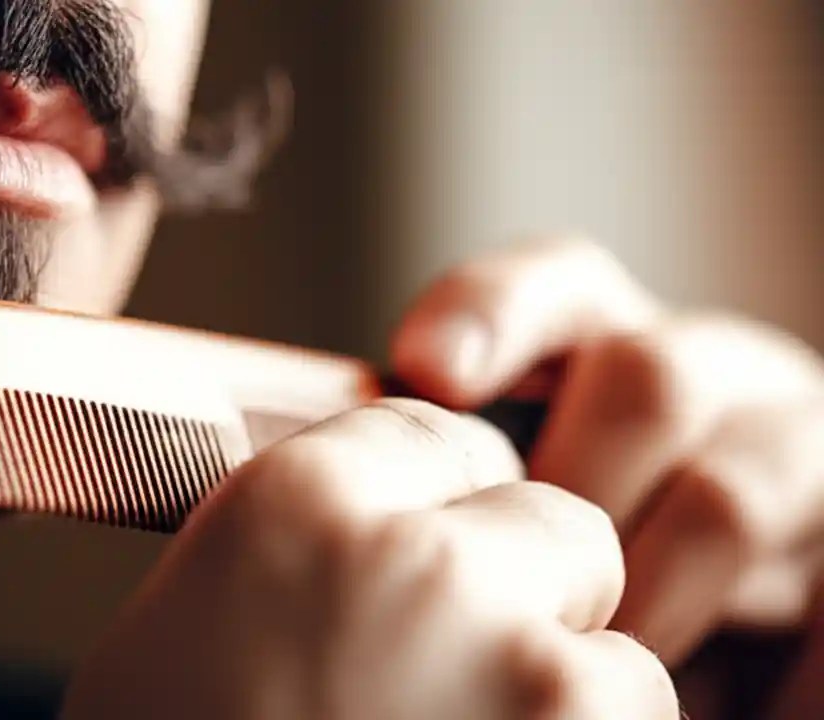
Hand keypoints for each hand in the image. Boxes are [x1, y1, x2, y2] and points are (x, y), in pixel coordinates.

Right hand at [63, 400, 676, 718]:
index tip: (436, 544)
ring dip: (560, 701)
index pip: (433, 435)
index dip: (441, 500)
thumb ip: (283, 549)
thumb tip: (359, 523)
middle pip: (550, 524)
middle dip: (523, 592)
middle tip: (451, 675)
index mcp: (291, 512)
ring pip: (611, 648)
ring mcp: (526, 673)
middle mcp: (419, 565)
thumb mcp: (172, 638)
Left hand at [392, 236, 823, 666]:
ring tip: (598, 643)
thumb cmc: (560, 566)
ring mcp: (788, 443)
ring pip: (729, 492)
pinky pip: (818, 600)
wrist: (697, 631)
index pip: (559, 284)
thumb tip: (348, 481)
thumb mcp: (496, 505)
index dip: (495, 310)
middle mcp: (706, 373)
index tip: (428, 368)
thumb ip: (454, 476)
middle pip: (650, 376)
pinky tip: (670, 670)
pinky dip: (749, 644)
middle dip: (576, 485)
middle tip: (515, 578)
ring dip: (649, 586)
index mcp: (605, 345)